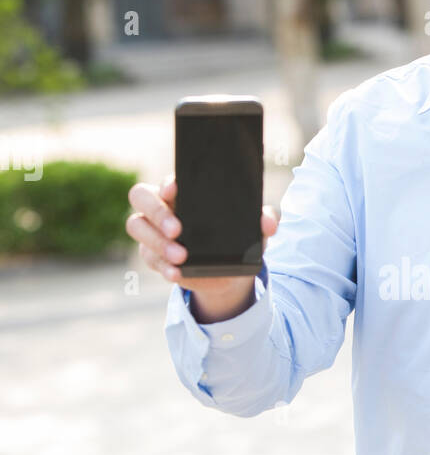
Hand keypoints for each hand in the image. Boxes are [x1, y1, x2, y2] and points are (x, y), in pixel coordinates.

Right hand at [126, 173, 277, 309]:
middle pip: (141, 196)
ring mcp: (153, 230)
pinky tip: (176, 273)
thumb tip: (268, 223)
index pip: (168, 180)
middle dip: (157, 212)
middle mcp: (162, 206)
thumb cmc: (236, 239)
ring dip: (157, 242)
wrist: (228, 273)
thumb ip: (261, 221)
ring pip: (137, 226)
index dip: (167, 183)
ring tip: (181, 256)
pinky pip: (148, 258)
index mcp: (185, 193)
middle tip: (177, 229)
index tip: (175, 190)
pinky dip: (162, 266)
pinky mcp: (152, 255)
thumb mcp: (252, 231)